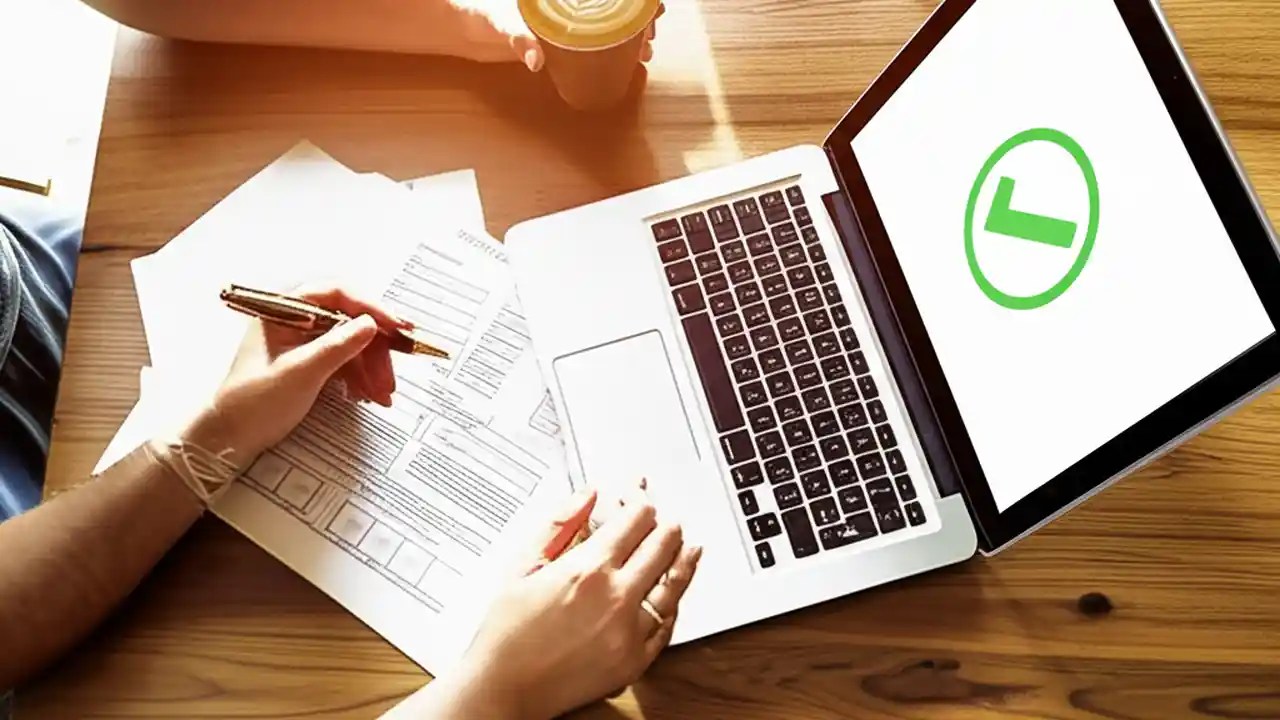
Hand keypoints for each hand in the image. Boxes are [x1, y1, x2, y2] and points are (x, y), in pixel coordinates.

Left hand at [180, 286, 407, 464]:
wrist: (230, 438)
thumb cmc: (255, 401)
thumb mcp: (301, 372)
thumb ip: (337, 346)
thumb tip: (371, 324)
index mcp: (284, 310)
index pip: (336, 294)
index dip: (371, 307)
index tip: (397, 327)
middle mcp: (295, 320)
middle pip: (348, 321)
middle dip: (374, 350)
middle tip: (391, 376)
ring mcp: (303, 342)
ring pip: (350, 344)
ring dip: (371, 368)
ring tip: (383, 396)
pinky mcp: (308, 363)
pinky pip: (343, 362)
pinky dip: (359, 378)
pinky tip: (369, 396)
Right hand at [439, 489, 701, 718]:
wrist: (504, 688)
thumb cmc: (507, 632)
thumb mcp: (525, 565)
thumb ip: (560, 525)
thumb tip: (588, 495)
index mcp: (588, 568)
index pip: (636, 520)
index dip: (641, 503)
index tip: (640, 500)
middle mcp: (616, 597)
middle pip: (661, 546)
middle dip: (665, 527)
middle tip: (665, 522)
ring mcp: (630, 631)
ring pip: (673, 585)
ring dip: (682, 561)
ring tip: (689, 549)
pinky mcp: (635, 660)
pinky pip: (667, 626)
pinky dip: (674, 605)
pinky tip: (674, 595)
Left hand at [449, 0, 663, 70]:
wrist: (462, 30)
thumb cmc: (478, 15)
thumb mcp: (498, 23)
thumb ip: (517, 39)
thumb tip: (536, 60)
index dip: (632, 0)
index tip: (652, 6)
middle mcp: (567, 4)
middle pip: (613, 6)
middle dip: (639, 16)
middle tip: (653, 34)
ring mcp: (566, 21)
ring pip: (609, 23)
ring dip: (632, 34)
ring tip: (647, 50)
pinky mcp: (562, 40)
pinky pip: (596, 42)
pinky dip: (616, 48)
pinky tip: (634, 59)